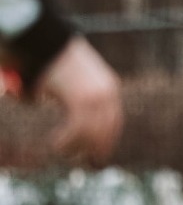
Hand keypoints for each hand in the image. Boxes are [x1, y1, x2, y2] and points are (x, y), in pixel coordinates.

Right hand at [35, 36, 122, 166]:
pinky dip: (68, 141)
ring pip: (92, 133)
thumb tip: (64, 113)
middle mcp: (107, 93)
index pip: (114, 121)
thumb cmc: (54, 59)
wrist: (46, 41)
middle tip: (90, 163)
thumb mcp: (72, 80)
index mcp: (109, 88)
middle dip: (98, 149)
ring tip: (64, 152)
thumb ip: (73, 97)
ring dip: (77, 147)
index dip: (108, 140)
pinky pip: (78, 129)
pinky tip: (56, 144)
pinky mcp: (81, 99)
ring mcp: (96, 97)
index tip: (101, 154)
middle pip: (107, 130)